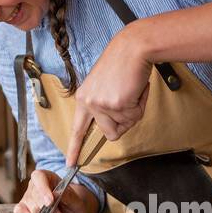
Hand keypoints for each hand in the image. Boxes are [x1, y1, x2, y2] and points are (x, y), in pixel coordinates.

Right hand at [13, 169, 99, 212]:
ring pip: (32, 209)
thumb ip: (68, 196)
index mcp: (46, 177)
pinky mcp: (22, 210)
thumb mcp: (76, 200)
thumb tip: (58, 194)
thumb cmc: (72, 204)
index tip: (50, 202)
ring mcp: (26, 198)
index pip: (39, 177)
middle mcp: (34, 186)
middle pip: (36, 197)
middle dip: (50, 212)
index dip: (43, 189)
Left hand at [66, 27, 152, 164]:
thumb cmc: (122, 65)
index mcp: (83, 98)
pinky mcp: (116, 104)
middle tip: (128, 100)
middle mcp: (89, 103)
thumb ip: (103, 106)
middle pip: (109, 133)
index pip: (78, 129)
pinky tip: (136, 89)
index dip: (74, 148)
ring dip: (133, 112)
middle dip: (123, 122)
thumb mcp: (103, 86)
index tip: (70, 163)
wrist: (132, 49)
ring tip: (131, 92)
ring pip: (124, 126)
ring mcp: (102, 105)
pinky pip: (135, 116)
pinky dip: (140, 105)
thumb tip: (112, 127)